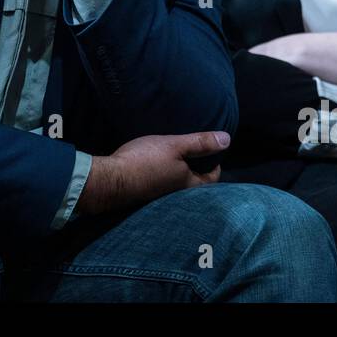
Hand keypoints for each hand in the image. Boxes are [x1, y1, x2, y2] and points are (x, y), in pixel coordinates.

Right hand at [77, 131, 228, 215]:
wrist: (109, 180)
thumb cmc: (144, 161)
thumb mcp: (174, 146)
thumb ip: (200, 143)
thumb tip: (227, 139)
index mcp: (187, 184)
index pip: (211, 179)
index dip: (215, 166)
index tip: (214, 154)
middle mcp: (176, 195)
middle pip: (195, 184)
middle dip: (199, 171)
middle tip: (198, 155)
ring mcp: (159, 196)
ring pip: (178, 186)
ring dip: (180, 174)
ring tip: (178, 158)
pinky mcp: (144, 194)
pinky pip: (161, 185)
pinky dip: (164, 176)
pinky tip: (156, 166)